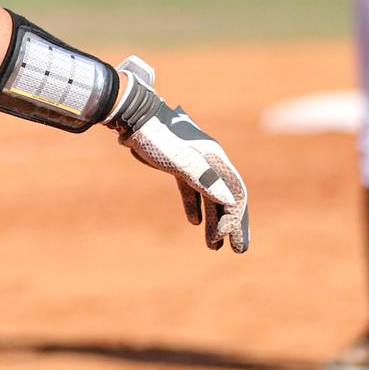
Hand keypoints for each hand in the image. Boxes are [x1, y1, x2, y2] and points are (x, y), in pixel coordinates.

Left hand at [106, 57, 249, 253]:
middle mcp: (209, 161)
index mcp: (214, 159)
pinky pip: (191, 189)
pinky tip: (193, 222)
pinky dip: (194, 205)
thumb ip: (203, 179)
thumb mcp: (178, 161)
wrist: (131, 118)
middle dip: (232, 225)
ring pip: (209, 196)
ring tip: (213, 246)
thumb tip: (231, 200)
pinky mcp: (177, 165)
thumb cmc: (154, 138)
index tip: (227, 241)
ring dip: (213, 221)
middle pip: (227, 197)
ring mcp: (194, 163)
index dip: (234, 219)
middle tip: (237, 251)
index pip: (233, 194)